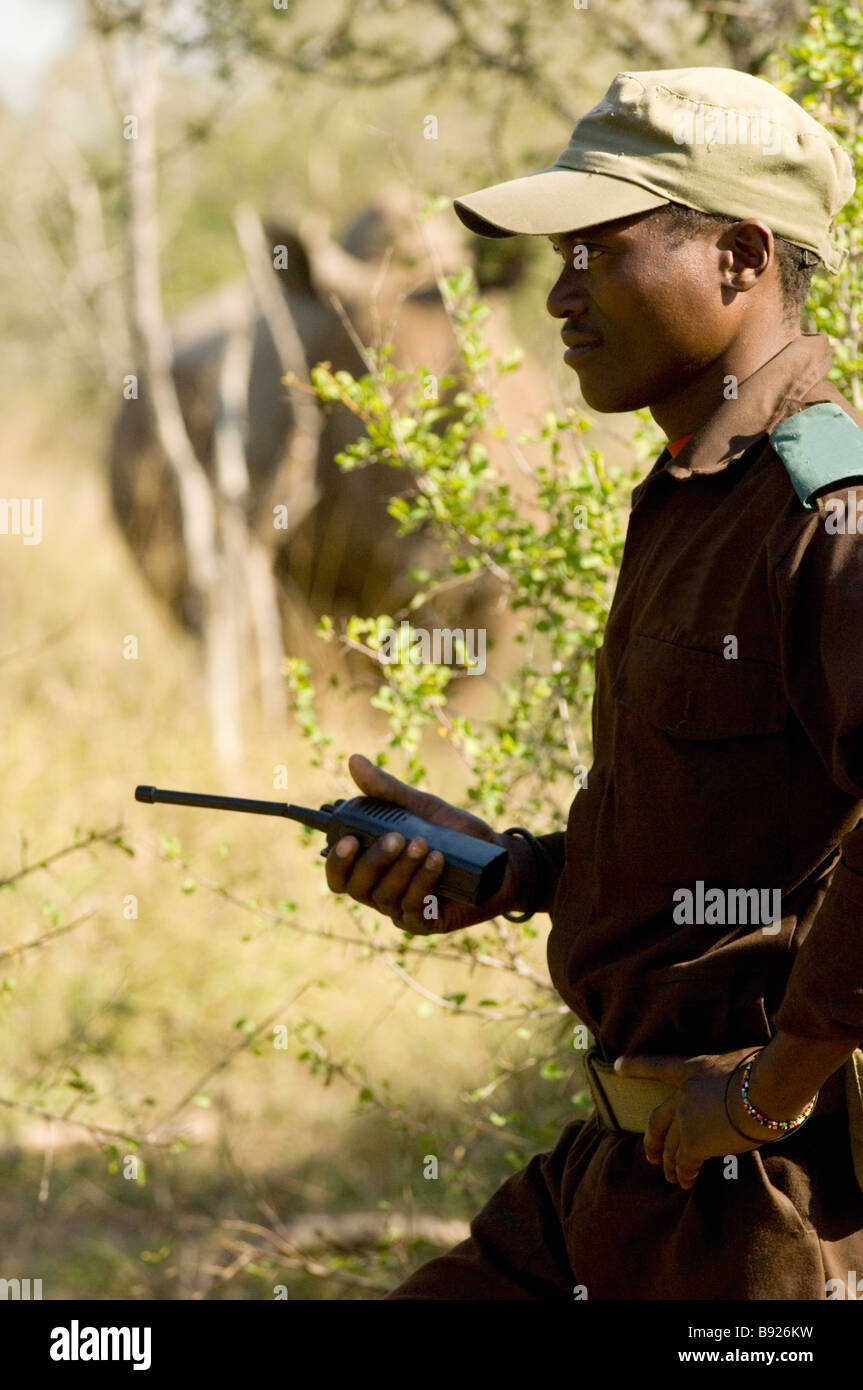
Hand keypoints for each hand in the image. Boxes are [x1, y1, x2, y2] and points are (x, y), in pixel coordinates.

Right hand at [324, 753, 534, 934]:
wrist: (498, 860)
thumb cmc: (455, 834)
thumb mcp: (421, 807)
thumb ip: (387, 790)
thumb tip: (354, 760)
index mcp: (371, 866)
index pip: (338, 872)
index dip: (337, 860)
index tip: (348, 839)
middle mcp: (379, 891)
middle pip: (355, 886)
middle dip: (374, 861)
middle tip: (396, 837)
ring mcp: (399, 910)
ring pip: (384, 896)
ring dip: (403, 869)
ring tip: (424, 844)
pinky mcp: (423, 923)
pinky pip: (412, 907)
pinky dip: (422, 882)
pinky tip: (437, 862)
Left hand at [613, 1049, 774, 1189]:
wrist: (764, 1088)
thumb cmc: (764, 1071)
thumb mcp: (742, 1062)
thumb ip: (736, 1077)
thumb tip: (752, 1085)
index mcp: (693, 1069)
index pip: (659, 1065)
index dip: (636, 1066)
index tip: (617, 1065)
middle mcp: (683, 1094)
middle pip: (658, 1120)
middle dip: (652, 1139)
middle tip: (650, 1153)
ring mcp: (685, 1119)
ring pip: (670, 1146)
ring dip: (669, 1163)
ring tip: (669, 1176)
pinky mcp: (694, 1143)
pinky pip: (685, 1163)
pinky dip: (684, 1174)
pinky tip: (685, 1182)